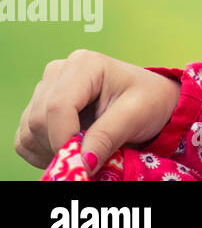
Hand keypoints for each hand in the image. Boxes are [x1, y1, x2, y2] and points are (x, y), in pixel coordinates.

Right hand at [13, 49, 182, 175]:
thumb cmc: (148, 100)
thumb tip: (82, 163)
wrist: (150, 101)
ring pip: (29, 132)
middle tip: (91, 155)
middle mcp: (59, 72)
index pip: (58, 106)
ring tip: (86, 148)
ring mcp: (45, 90)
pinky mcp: (37, 109)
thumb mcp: (137, 115)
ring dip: (52, 151)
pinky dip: (43, 154)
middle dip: (61, 146)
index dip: (65, 138)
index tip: (84, 160)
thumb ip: (108, 136)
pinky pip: (25, 140)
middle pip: (39, 120)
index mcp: (85, 64)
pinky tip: (71, 148)